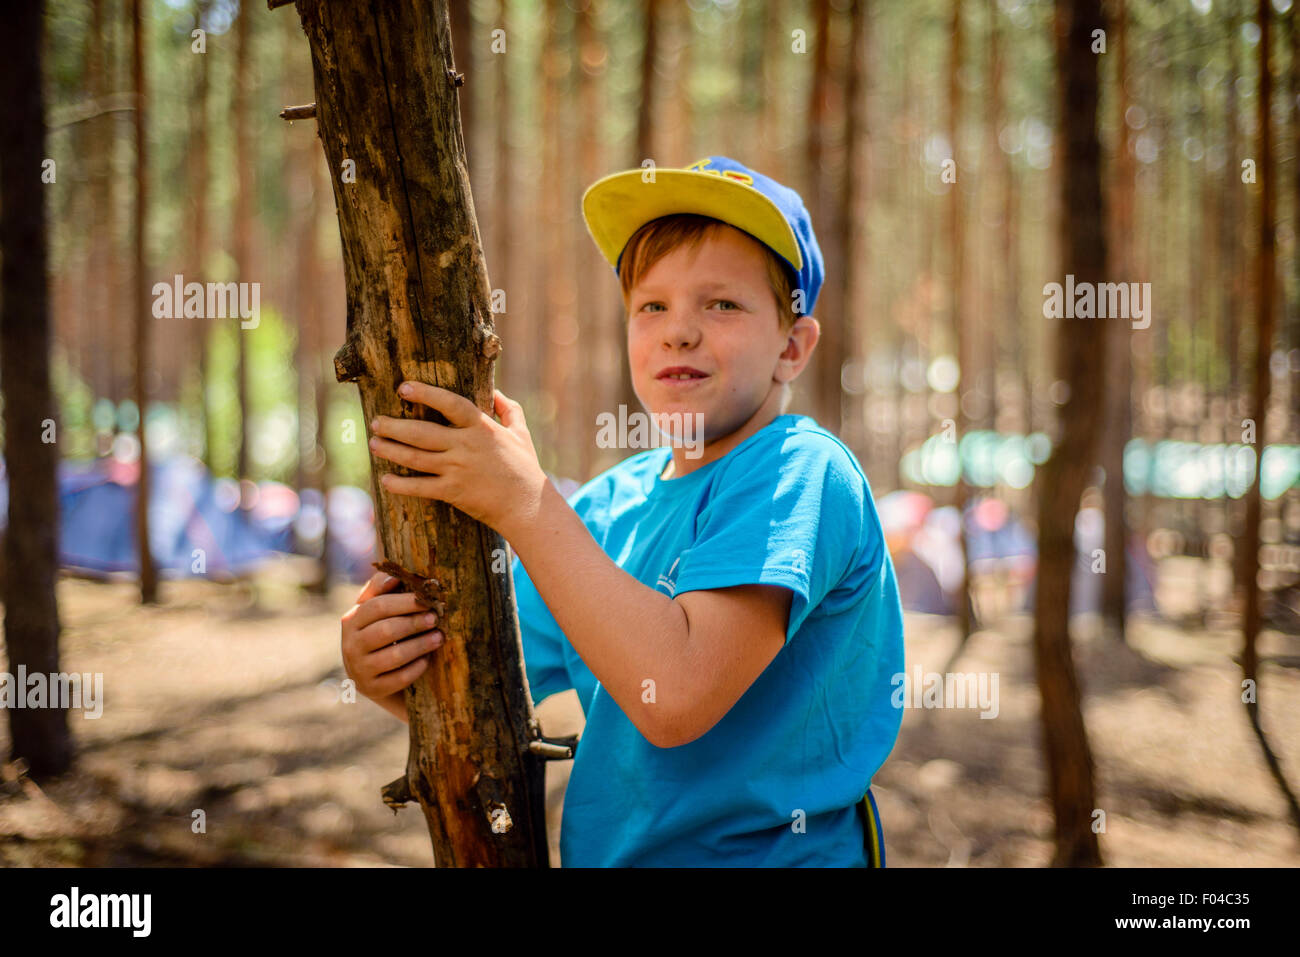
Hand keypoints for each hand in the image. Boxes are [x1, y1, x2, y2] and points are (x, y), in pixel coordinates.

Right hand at [341, 570, 444, 713]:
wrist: (376, 675)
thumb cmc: (381, 633)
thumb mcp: (376, 611)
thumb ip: (381, 589)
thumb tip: (393, 577)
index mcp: (351, 620)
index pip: (376, 606)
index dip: (404, 602)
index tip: (427, 599)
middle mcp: (350, 646)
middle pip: (386, 630)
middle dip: (414, 623)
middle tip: (436, 618)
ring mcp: (359, 670)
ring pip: (394, 656)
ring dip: (420, 645)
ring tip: (439, 637)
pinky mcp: (372, 689)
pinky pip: (398, 679)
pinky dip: (416, 669)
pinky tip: (427, 660)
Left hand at [367, 381, 546, 538]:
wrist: (527, 505)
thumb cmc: (525, 468)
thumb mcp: (521, 433)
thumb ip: (509, 409)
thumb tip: (495, 391)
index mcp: (481, 428)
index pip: (449, 404)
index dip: (426, 393)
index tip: (404, 388)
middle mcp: (466, 446)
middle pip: (422, 432)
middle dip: (394, 426)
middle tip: (376, 422)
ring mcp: (457, 470)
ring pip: (415, 458)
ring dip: (390, 450)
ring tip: (374, 444)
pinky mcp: (453, 492)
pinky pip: (420, 487)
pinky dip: (400, 484)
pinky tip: (386, 480)